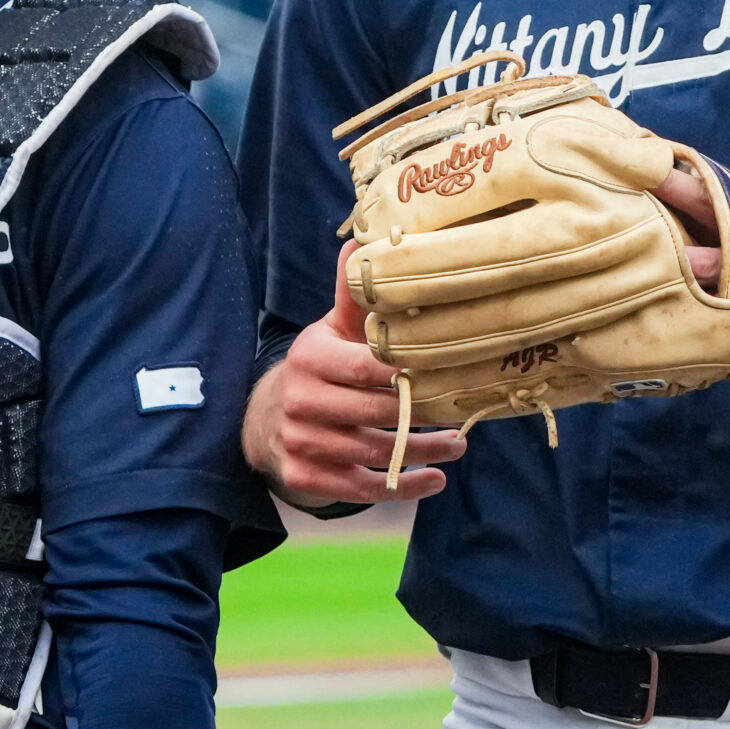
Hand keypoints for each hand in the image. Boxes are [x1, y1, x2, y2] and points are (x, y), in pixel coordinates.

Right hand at [241, 244, 466, 506]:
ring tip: (458, 444)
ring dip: (423, 452)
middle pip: (375, 413)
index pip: (366, 367)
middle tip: (462, 412)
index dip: (407, 373)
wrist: (267, 416)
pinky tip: (435, 480)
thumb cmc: (320, 366)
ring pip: (375, 453)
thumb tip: (365, 239)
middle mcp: (300, 401)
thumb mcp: (332, 329)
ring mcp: (300, 442)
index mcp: (310, 358)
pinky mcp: (303, 477)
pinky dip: (403, 487)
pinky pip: (360, 489)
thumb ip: (355, 294)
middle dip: (423, 415)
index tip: (446, 372)